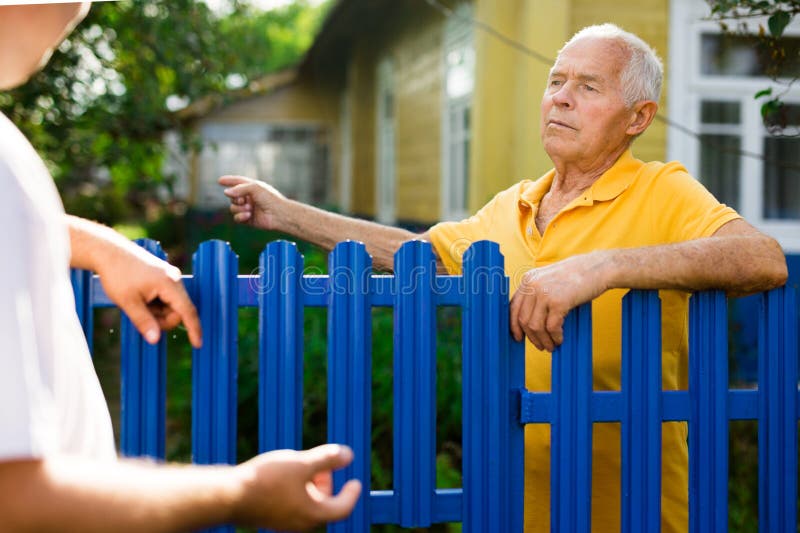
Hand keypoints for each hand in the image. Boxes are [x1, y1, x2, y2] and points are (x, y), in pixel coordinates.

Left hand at [95, 242, 201, 347]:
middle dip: (161, 320)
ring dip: (156, 312)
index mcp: (169, 284)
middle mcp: (174, 279)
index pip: (187, 311)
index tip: (198, 344)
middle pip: (178, 311)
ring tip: (137, 303)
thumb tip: (155, 340)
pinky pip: (166, 298)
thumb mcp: (128, 302)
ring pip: (171, 306)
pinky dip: (155, 304)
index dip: (193, 329)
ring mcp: (170, 277)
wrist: (108, 252)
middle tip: (140, 316)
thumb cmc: (117, 274)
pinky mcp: (164, 277)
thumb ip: (144, 322)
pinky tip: (140, 298)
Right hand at [218, 175, 286, 230]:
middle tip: (244, 200)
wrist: (279, 215)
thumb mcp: (255, 188)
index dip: (229, 181)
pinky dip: (240, 216)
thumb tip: (226, 192)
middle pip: (232, 197)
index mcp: (252, 187)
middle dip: (236, 198)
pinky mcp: (248, 219)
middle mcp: (249, 197)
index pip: (238, 182)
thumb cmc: (270, 199)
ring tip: (250, 209)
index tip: (220, 180)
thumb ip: (239, 189)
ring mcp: (248, 208)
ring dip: (239, 208)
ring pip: (233, 208)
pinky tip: (248, 215)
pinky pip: (237, 218)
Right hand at [232, 444, 361, 530]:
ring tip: (300, 464)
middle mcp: (299, 523)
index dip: (351, 494)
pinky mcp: (269, 517)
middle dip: (327, 483)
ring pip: (306, 504)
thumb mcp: (301, 463)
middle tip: (321, 464)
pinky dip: (295, 489)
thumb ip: (326, 459)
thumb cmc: (265, 480)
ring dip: (310, 485)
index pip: (341, 508)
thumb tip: (348, 455)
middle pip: (323, 505)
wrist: (228, 495)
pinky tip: (283, 472)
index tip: (356, 482)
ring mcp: (283, 522)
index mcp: (312, 514)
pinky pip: (290, 504)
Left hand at [509, 251, 612, 351]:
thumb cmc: (577, 275)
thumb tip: (530, 321)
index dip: (514, 325)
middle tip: (540, 345)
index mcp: (528, 279)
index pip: (513, 307)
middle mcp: (533, 285)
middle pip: (523, 319)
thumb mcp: (549, 280)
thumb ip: (537, 294)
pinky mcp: (558, 302)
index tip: (518, 336)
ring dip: (543, 340)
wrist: (598, 268)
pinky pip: (551, 327)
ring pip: (535, 326)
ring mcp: (544, 293)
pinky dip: (555, 337)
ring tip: (551, 345)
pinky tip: (560, 339)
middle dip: (531, 336)